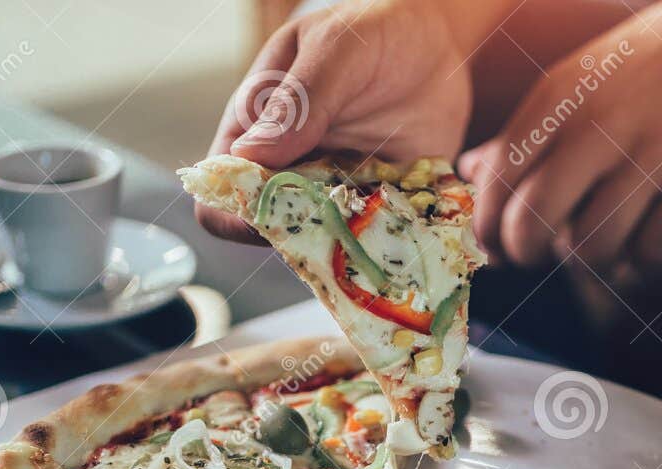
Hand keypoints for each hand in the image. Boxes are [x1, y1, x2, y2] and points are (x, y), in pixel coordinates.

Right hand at [195, 0, 480, 243]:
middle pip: (270, 228)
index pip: (220, 191)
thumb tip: (245, 159)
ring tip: (382, 210)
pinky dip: (384, 240)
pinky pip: (368, 241)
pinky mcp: (373, 206)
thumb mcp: (333, 51)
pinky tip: (408, 215)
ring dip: (345, 241)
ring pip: (319, 243)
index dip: (236, 212)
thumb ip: (295, 103)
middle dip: (301, 234)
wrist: (440, 43)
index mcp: (255, 128)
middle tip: (347, 211)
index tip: (277, 212)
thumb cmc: (373, 31)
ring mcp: (331, 192)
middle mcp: (288, 169)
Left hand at [457, 0, 661, 274]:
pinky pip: (655, 251)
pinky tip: (645, 250)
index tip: (496, 248)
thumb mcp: (577, 80)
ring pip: (592, 247)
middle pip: (533, 224)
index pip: (497, 183)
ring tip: (602, 249)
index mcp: (558, 98)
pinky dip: (645, 265)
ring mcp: (653, 153)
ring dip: (592, 262)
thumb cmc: (650, 62)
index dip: (487, 231)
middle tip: (543, 256)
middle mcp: (599, 125)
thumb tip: (469, 175)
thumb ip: (523, 133)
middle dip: (528, 256)